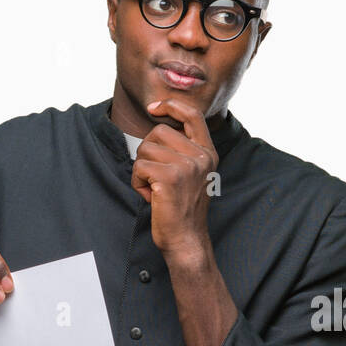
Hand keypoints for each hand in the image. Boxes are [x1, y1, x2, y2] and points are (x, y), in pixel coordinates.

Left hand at [131, 97, 218, 266]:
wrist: (186, 240)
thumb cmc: (183, 209)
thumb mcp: (192, 174)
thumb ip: (183, 150)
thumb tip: (160, 124)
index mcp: (208, 153)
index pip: (192, 115)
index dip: (171, 105)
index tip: (154, 108)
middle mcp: (201, 157)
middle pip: (159, 132)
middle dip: (148, 153)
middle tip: (156, 178)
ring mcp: (187, 166)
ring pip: (145, 149)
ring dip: (141, 170)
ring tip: (155, 190)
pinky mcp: (170, 177)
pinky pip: (139, 167)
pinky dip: (137, 183)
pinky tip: (150, 196)